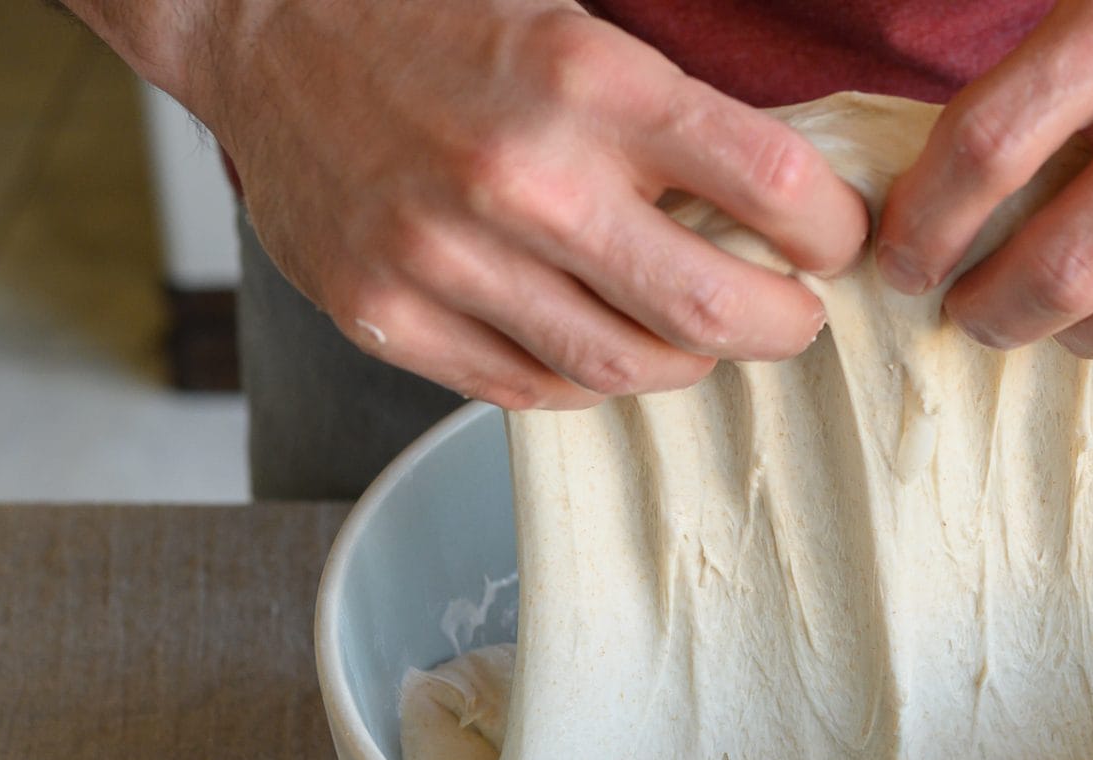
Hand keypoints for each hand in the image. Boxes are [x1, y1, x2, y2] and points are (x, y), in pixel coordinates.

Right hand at [95, 0, 868, 408]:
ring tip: (696, 331)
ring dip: (687, 360)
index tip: (834, 242)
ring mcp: (445, 255)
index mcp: (587, 79)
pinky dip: (589, 377)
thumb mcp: (576, 19)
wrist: (258, 22)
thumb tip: (793, 198)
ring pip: (625, 366)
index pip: (774, 186)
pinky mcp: (384, 311)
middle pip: (710, 307)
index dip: (832, 232)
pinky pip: (531, 389)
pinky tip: (600, 339)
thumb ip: (676, 111)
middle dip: (783, 327)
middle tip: (795, 318)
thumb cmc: (435, 16)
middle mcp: (522, 177)